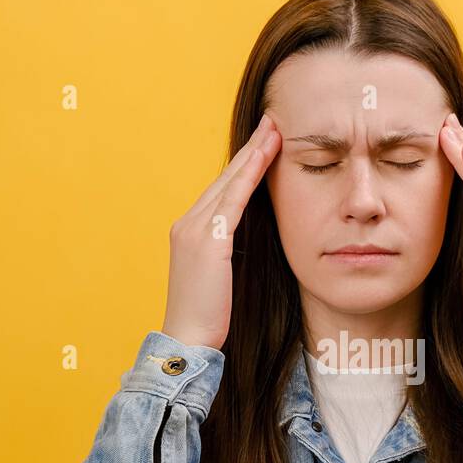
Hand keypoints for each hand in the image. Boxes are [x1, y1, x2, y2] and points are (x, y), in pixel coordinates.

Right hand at [161, 112, 280, 350]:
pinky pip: (232, 200)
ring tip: (275, 130)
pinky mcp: (207, 241)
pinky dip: (249, 175)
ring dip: (253, 153)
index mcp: (190, 231)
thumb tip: (251, 240)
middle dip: (250, 148)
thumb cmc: (208, 317)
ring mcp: (194, 230)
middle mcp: (187, 223)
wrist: (187, 340)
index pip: (222, 189)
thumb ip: (231, 252)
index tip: (265, 142)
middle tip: (273, 122)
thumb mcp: (221, 276)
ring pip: (229, 182)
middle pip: (225, 177)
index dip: (244, 164)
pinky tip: (265, 157)